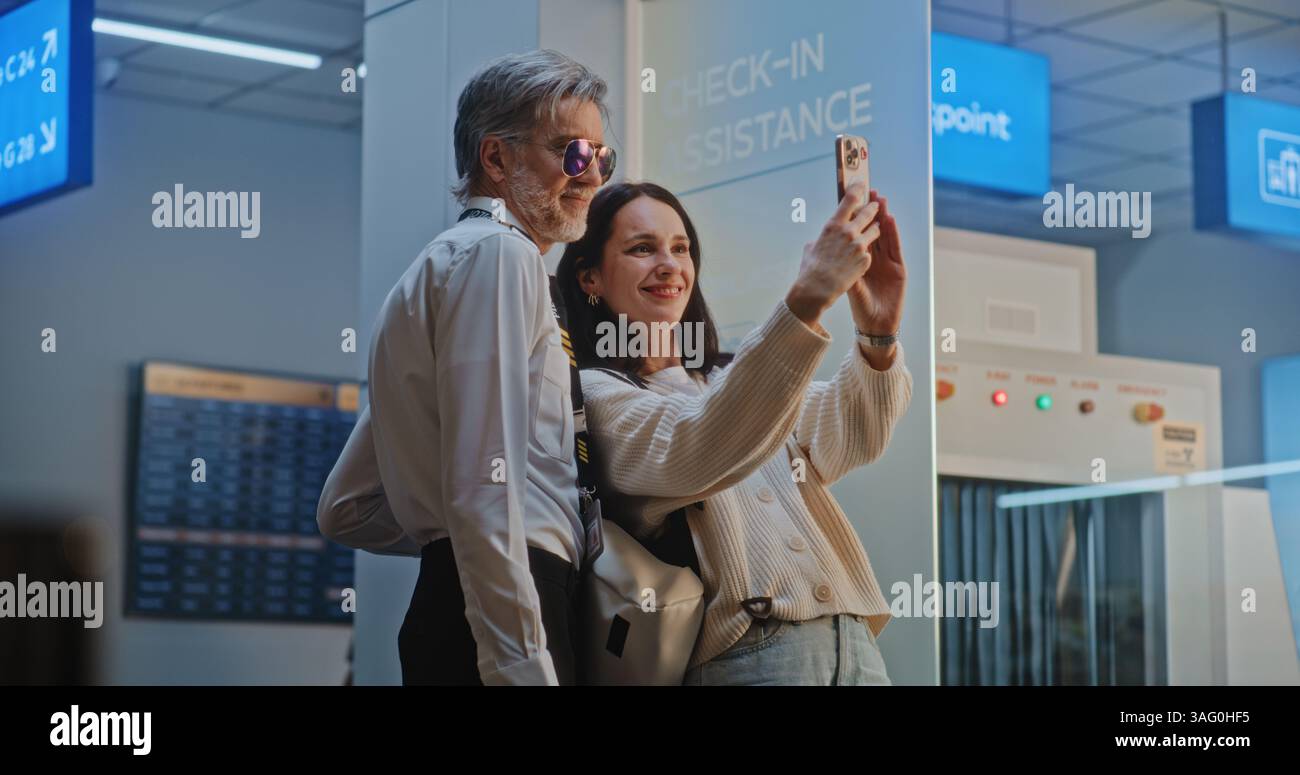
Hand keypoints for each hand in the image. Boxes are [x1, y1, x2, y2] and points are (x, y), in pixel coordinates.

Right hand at [786, 182, 881, 327]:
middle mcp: (848, 232)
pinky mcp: (866, 260)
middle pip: (868, 212)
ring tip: (875, 229)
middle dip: (873, 208)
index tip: (861, 183)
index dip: (857, 189)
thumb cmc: (810, 270)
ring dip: (875, 229)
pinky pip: (870, 252)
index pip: (849, 199)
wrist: (817, 290)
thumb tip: (818, 240)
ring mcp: (859, 245)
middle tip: (875, 206)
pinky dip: (866, 253)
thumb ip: (819, 240)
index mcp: (833, 225)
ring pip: (875, 230)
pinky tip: (861, 258)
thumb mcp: (810, 249)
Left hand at [847, 190, 905, 338]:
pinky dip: (892, 234)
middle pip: (872, 229)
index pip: (858, 234)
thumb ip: (841, 267)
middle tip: (868, 191)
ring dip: (883, 216)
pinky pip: (894, 247)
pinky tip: (889, 220)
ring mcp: (887, 263)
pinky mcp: (898, 268)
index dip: (856, 218)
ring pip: (885, 235)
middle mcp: (874, 259)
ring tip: (880, 199)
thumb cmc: (861, 308)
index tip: (851, 201)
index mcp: (860, 261)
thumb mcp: (848, 284)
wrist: (875, 326)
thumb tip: (821, 250)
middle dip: (870, 211)